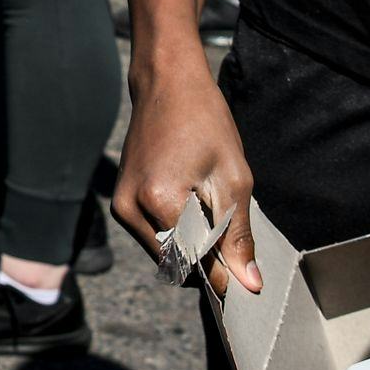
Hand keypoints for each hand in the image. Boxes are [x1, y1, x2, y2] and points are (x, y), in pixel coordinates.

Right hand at [115, 64, 263, 295]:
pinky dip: (177, 232)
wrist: (167, 84)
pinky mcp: (120, 202)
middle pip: (176, 264)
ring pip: (163, 253)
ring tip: (211, 211)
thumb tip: (249, 283)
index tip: (248, 285)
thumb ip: (238, 235)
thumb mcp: (234, 177)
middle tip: (234, 241)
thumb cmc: (204, 121)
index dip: (224, 277)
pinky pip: (153, 235)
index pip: (195, 264)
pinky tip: (193, 205)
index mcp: (159, 202)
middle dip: (207, 261)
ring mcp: (120, 208)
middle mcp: (130, 210)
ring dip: (191, 246)